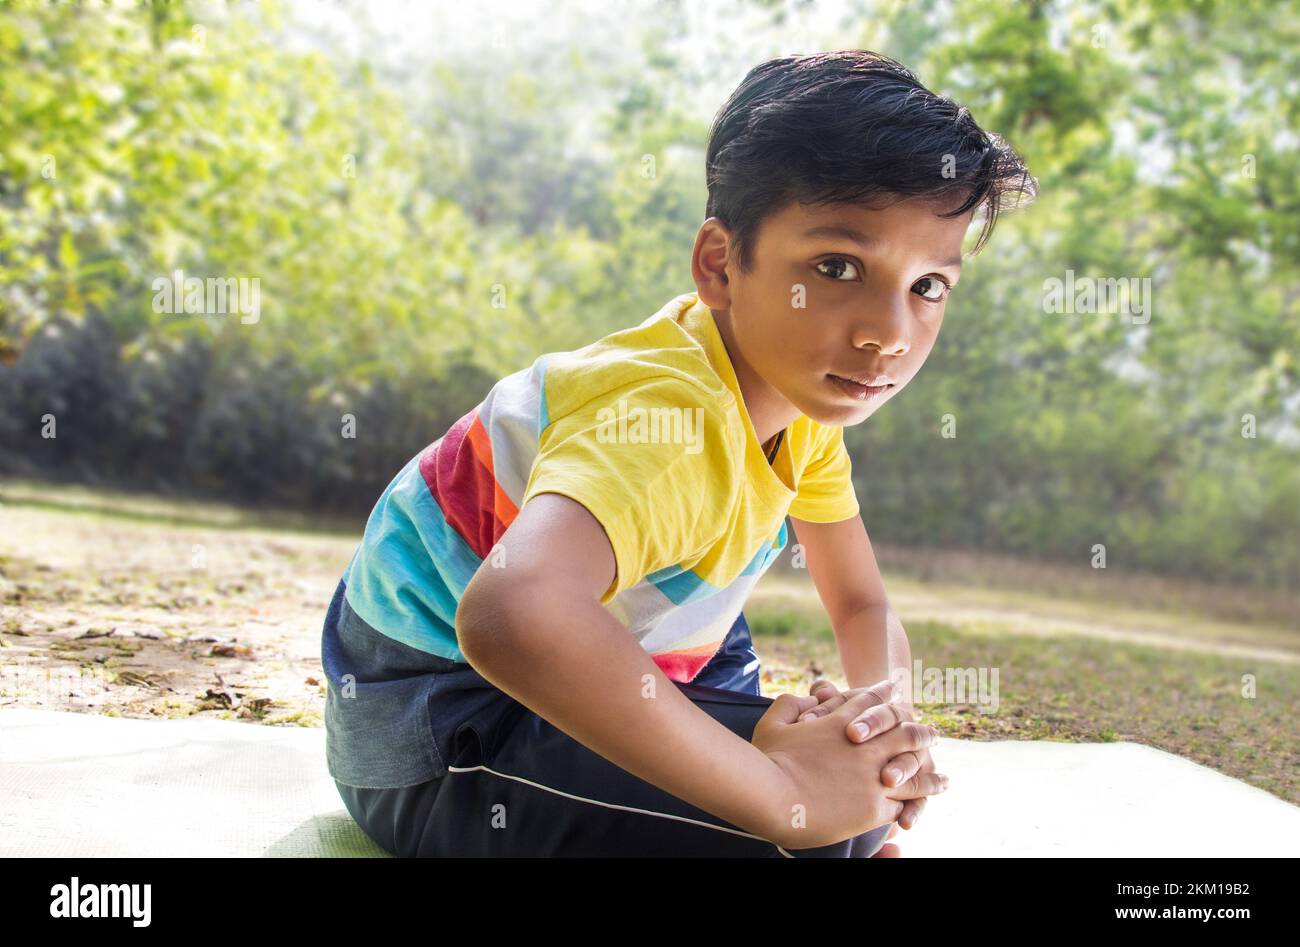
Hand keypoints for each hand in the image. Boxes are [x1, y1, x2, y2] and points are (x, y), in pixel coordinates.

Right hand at [751, 688, 943, 848]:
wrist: (772, 797)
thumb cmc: (768, 760)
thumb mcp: (774, 722)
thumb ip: (791, 704)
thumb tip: (806, 699)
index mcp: (843, 724)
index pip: (871, 702)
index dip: (885, 693)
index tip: (896, 688)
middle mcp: (866, 748)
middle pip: (905, 734)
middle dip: (921, 733)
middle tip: (934, 735)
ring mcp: (873, 778)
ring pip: (912, 773)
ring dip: (929, 775)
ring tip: (943, 780)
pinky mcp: (873, 808)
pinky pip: (900, 804)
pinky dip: (910, 805)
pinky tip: (917, 808)